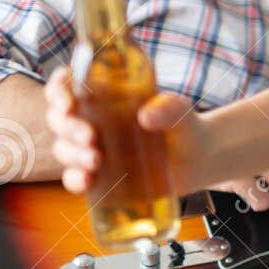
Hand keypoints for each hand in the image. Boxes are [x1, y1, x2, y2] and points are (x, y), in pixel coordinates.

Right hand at [44, 69, 268, 210]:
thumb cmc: (192, 131)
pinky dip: (79, 179)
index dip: (59, 93)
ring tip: (91, 165)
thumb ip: (173, 109)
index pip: (68, 85)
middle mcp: (101, 119)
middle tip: (88, 144)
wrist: (209, 156)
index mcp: (111, 95)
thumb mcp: (184, 114)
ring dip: (72, 157)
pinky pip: (82, 175)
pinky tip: (85, 183)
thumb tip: (155, 110)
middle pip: (65, 119)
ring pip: (70, 147)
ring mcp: (102, 147)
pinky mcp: (111, 173)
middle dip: (68, 132)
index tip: (68, 104)